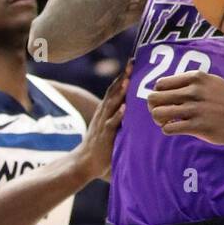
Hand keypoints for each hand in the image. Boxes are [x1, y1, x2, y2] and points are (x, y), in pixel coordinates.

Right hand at [76, 65, 130, 180]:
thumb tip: (138, 112)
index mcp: (106, 110)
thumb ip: (122, 119)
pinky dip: (117, 115)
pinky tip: (124, 108)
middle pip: (114, 91)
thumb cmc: (102, 146)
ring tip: (128, 79)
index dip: (123, 75)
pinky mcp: (105, 136)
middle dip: (123, 76)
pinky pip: (111, 124)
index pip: (115, 89)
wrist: (84, 162)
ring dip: (120, 92)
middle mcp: (104, 113)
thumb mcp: (112, 128)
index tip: (133, 62)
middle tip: (133, 62)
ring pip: (112, 104)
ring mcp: (104, 123)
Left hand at [147, 70, 223, 143]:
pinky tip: (176, 129)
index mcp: (195, 78)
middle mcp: (193, 91)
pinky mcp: (198, 126)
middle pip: (154, 98)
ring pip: (158, 113)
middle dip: (154, 107)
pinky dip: (168, 129)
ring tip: (168, 122)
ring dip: (159, 120)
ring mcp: (195, 109)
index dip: (160, 94)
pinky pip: (169, 128)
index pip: (160, 84)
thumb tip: (168, 87)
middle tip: (164, 114)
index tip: (167, 102)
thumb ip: (191, 82)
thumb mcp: (211, 81)